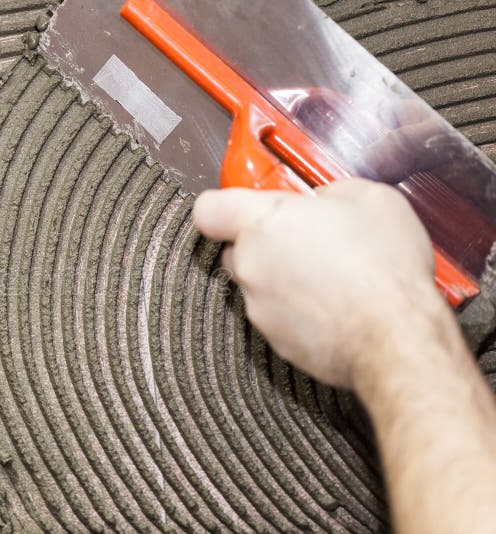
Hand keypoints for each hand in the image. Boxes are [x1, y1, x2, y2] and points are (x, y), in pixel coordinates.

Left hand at [193, 178, 443, 389]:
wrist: (396, 338)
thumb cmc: (383, 269)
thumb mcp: (368, 198)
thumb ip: (329, 193)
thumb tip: (323, 202)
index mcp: (262, 224)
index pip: (209, 209)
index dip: (223, 205)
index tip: (244, 204)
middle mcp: (250, 266)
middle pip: (236, 247)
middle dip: (265, 241)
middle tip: (307, 237)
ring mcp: (258, 306)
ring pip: (259, 282)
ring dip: (284, 275)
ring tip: (332, 274)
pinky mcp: (274, 339)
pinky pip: (277, 313)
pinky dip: (297, 307)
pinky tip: (335, 303)